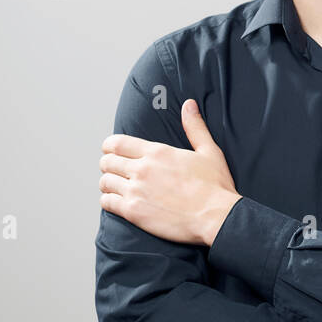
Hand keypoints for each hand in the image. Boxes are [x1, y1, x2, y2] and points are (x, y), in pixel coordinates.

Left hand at [99, 99, 240, 245]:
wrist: (217, 217)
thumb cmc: (215, 187)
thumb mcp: (209, 151)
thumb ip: (195, 127)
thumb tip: (189, 105)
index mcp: (157, 152)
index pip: (117, 143)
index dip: (110, 146)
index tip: (112, 150)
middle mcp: (143, 169)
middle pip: (107, 162)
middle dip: (108, 165)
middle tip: (116, 171)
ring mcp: (136, 191)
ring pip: (105, 182)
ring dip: (108, 183)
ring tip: (117, 187)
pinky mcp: (134, 212)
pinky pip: (107, 203)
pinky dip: (109, 201)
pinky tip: (118, 202)